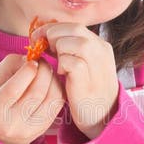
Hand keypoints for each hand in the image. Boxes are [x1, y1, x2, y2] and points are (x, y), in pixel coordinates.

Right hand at [0, 54, 64, 143]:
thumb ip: (10, 65)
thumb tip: (32, 59)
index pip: (14, 88)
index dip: (27, 71)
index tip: (32, 61)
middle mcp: (11, 123)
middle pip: (36, 92)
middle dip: (43, 71)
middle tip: (42, 62)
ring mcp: (29, 129)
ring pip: (51, 98)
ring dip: (53, 79)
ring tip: (47, 71)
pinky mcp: (42, 129)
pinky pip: (57, 104)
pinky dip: (58, 89)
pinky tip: (51, 83)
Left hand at [30, 22, 119, 139]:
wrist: (104, 117)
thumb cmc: (87, 90)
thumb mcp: (83, 64)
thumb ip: (70, 49)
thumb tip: (45, 34)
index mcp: (100, 45)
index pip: (74, 25)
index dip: (53, 28)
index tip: (39, 37)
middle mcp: (101, 51)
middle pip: (74, 29)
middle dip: (52, 35)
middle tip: (41, 47)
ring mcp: (97, 65)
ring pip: (72, 42)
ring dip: (58, 50)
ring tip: (56, 63)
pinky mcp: (88, 80)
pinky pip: (70, 61)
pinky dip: (61, 65)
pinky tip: (61, 74)